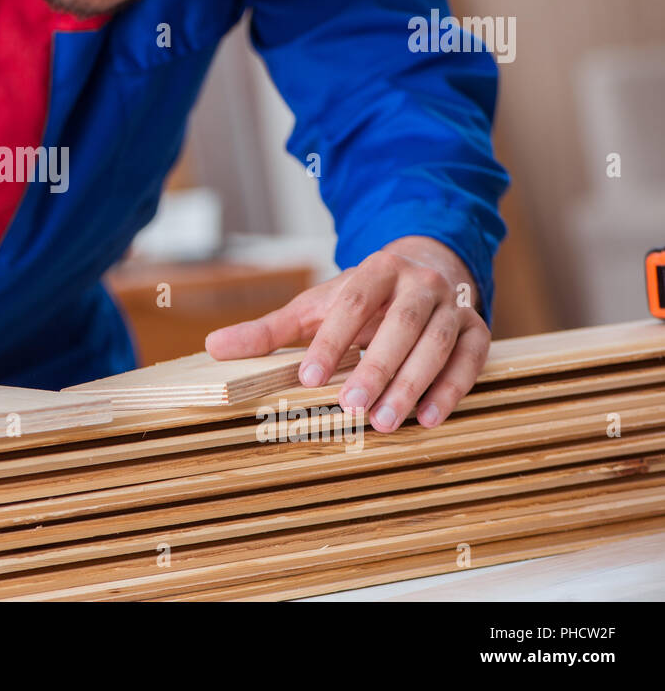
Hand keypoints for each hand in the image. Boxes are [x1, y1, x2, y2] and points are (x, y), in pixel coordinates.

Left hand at [205, 236, 490, 431]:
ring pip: (436, 343)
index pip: (352, 303)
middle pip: (399, 324)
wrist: (425, 271)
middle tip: (351, 407)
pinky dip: (451, 390)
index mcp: (375, 270)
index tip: (308, 376)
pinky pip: (470, 360)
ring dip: (412, 385)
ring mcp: (452, 306)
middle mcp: (418, 284)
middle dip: (375, 367)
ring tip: (384, 422)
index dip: (330, 340)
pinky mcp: (477, 330)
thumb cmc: (361, 299)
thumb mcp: (315, 307)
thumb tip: (214, 346)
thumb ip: (270, 331)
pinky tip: (428, 419)